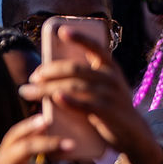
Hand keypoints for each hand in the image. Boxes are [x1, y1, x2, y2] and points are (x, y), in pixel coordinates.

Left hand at [20, 27, 152, 160]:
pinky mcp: (107, 111)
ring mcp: (110, 94)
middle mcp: (111, 77)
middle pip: (75, 69)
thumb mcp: (106, 86)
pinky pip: (85, 104)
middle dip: (50, 71)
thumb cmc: (111, 106)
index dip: (79, 37)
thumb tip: (52, 71)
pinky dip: (69, 100)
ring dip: (48, 88)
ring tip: (29, 92)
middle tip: (33, 77)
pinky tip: (56, 98)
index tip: (61, 30)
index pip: (95, 47)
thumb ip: (88, 77)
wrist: (133, 132)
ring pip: (74, 86)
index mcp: (110, 67)